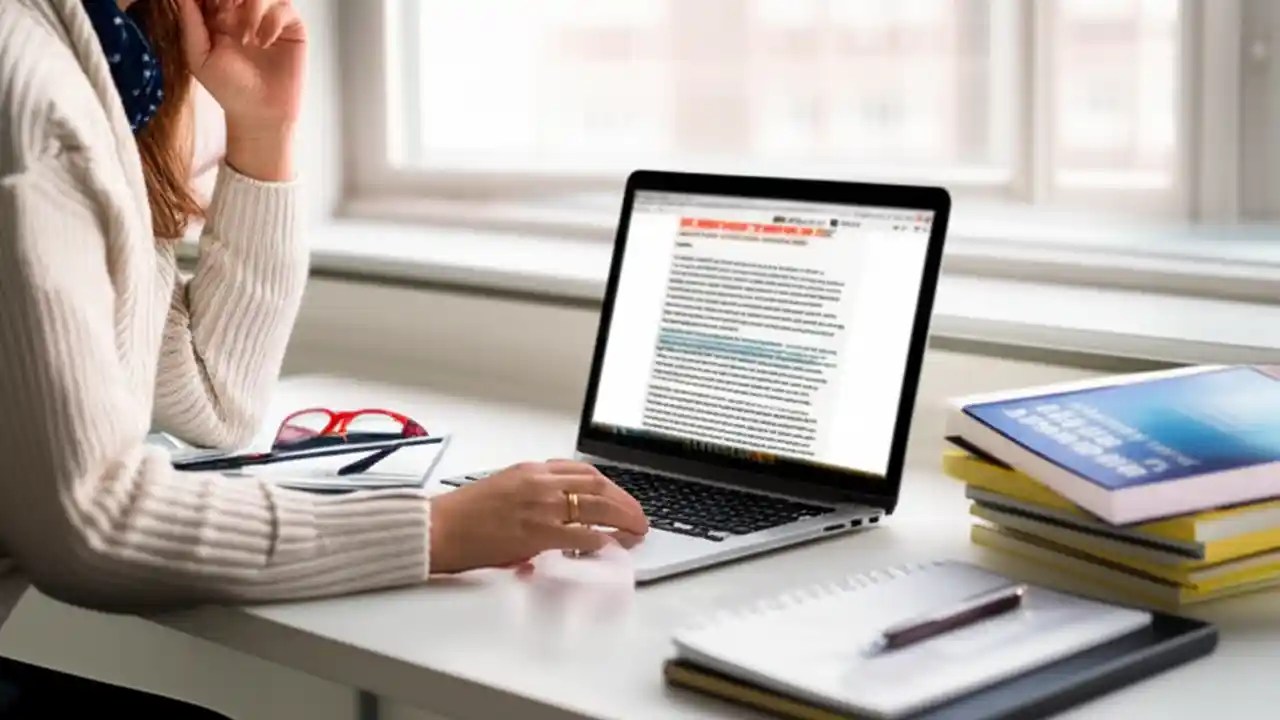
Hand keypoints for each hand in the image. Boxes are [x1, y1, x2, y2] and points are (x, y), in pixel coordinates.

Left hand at [175, 0, 304, 179]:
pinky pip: (284, 8)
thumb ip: (190, 23)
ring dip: (252, 8)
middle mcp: (244, 12)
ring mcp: (269, 17)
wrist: (260, 113)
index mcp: (218, 15)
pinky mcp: (291, 27)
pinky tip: (264, 44)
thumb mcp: (199, 57)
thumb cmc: (229, 89)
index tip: (211, 8)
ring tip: (247, 38)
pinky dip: (272, 22)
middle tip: (225, 11)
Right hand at [428, 460, 649, 573]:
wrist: (438, 527)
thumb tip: (554, 522)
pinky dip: (600, 540)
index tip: (619, 497)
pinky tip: (609, 546)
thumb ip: (532, 499)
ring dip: (621, 519)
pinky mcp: (537, 532)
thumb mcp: (502, 490)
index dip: (609, 485)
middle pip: (597, 485)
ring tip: (635, 531)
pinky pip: (580, 534)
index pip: (583, 471)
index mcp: (531, 470)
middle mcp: (540, 483)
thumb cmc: (462, 514)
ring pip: (596, 506)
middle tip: (637, 516)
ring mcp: (541, 506)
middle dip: (624, 501)